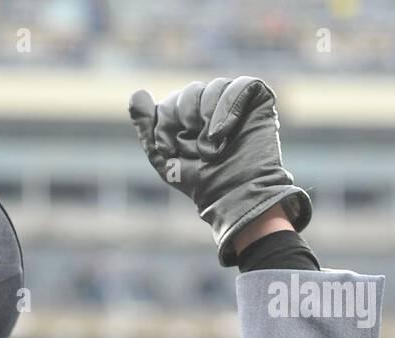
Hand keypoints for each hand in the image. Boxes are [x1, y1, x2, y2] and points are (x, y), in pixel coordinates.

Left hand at [128, 76, 310, 264]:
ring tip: (211, 147)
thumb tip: (136, 94)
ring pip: (214, 86)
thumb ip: (148, 126)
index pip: (171, 102)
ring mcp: (236, 101)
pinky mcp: (258, 100)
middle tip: (194, 150)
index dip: (165, 123)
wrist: (232, 193)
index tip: (168, 149)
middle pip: (190, 91)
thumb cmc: (200, 181)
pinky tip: (222, 132)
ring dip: (206, 118)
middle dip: (185, 120)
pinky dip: (228, 107)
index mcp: (191, 116)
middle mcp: (213, 105)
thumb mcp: (164, 156)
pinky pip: (240, 85)